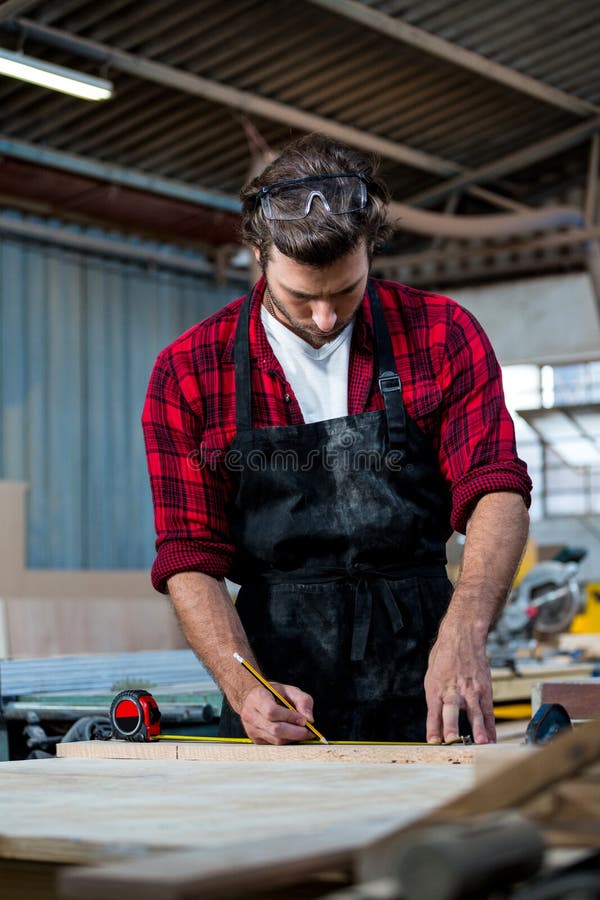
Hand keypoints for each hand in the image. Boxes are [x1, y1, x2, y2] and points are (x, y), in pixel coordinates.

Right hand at [239, 682, 314, 744]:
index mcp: (257, 698)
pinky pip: (275, 745)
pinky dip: (287, 741)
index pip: (272, 712)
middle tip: (308, 731)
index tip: (304, 720)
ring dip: (293, 738)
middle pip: (275, 729)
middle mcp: (250, 715)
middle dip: (295, 732)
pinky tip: (292, 734)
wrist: (253, 699)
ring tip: (302, 732)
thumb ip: (302, 700)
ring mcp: (251, 729)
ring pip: (276, 740)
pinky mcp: (255, 740)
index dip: (290, 717)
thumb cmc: (273, 693)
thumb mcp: (289, 690)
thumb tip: (309, 719)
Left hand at [424, 620, 495, 744]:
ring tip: (481, 742)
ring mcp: (471, 690)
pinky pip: (488, 712)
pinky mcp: (485, 689)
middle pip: (451, 710)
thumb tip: (436, 727)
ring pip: (474, 712)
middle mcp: (453, 690)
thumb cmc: (444, 658)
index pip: (433, 711)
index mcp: (436, 687)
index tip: (433, 742)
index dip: (433, 727)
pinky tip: (491, 739)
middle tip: (451, 739)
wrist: (462, 636)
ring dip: (477, 728)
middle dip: (451, 725)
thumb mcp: (431, 677)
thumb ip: (434, 702)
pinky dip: (490, 727)